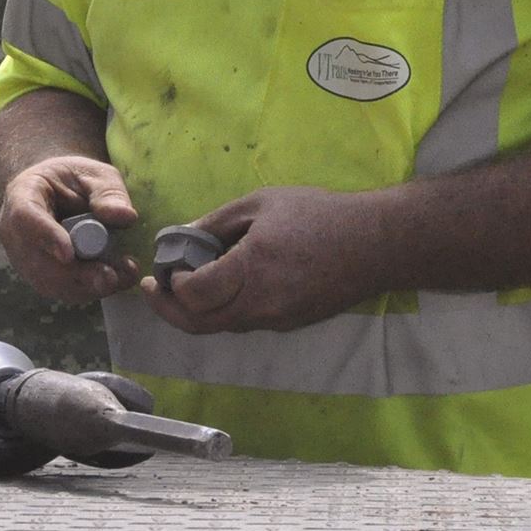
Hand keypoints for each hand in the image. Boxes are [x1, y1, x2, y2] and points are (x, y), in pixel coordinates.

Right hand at [0, 155, 141, 303]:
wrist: (59, 193)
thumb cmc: (74, 179)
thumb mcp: (95, 174)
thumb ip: (109, 193)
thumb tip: (124, 216)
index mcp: (22, 195)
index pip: (25, 217)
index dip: (45, 237)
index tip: (69, 254)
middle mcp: (15, 232)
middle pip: (37, 260)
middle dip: (75, 274)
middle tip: (111, 276)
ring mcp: (24, 259)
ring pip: (49, 282)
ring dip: (87, 285)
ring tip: (123, 276)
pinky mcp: (40, 277)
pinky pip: (61, 291)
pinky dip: (90, 289)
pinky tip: (116, 279)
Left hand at [135, 187, 384, 333]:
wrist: (374, 244)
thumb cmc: (318, 215)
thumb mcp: (261, 203)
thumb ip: (216, 223)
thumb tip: (181, 238)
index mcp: (251, 270)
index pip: (194, 295)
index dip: (172, 285)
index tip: (165, 268)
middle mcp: (260, 304)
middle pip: (200, 324)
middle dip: (170, 310)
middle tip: (156, 289)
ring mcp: (276, 320)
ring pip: (222, 326)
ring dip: (197, 311)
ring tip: (187, 281)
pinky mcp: (289, 324)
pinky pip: (246, 322)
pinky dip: (224, 309)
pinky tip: (223, 284)